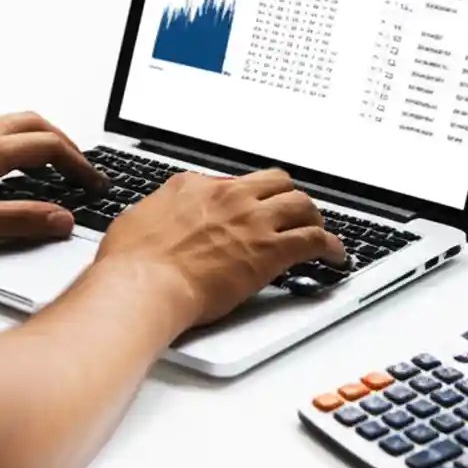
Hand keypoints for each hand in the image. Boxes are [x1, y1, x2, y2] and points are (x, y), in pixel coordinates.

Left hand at [0, 112, 107, 248]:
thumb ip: (19, 220)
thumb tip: (62, 219)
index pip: (50, 146)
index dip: (80, 164)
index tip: (95, 183)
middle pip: (36, 124)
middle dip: (67, 143)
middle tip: (81, 168)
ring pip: (14, 123)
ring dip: (43, 138)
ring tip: (56, 163)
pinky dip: (18, 143)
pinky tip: (12, 168)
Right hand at [95, 168, 345, 325]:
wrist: (143, 286)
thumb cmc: (132, 264)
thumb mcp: (137, 219)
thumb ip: (159, 211)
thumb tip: (161, 217)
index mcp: (194, 185)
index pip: (234, 182)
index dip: (247, 197)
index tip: (252, 208)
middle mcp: (229, 196)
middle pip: (276, 182)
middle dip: (287, 195)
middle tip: (292, 211)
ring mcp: (253, 220)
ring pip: (301, 204)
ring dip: (312, 216)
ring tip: (317, 229)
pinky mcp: (271, 250)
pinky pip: (315, 239)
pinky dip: (331, 246)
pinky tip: (335, 255)